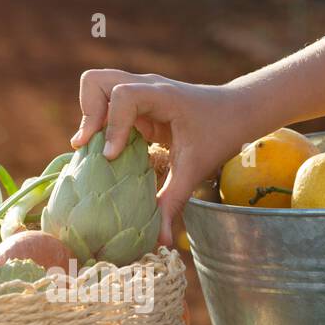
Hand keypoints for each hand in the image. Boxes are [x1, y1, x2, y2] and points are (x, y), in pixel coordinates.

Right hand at [72, 70, 252, 245]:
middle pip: (96, 81)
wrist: (237, 112)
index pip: (123, 96)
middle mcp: (145, 87)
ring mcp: (138, 91)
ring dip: (89, 115)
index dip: (112, 125)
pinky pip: (104, 103)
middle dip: (87, 113)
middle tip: (90, 147)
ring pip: (95, 86)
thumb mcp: (195, 171)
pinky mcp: (135, 102)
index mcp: (162, 96)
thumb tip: (158, 243)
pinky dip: (98, 122)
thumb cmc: (219, 136)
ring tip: (93, 147)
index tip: (110, 158)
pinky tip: (106, 150)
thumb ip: (173, 204)